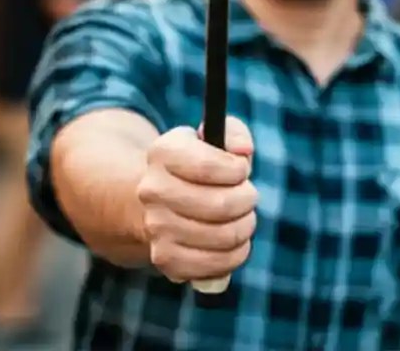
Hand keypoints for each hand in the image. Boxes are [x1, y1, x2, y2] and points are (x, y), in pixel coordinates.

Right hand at [136, 116, 256, 283]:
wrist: (161, 203)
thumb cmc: (199, 167)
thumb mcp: (214, 139)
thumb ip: (235, 133)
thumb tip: (243, 151)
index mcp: (163, 153)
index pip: (209, 166)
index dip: (237, 170)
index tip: (241, 169)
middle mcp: (152, 191)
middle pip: (220, 205)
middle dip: (247, 199)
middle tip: (248, 196)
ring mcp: (156, 228)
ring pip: (223, 236)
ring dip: (245, 227)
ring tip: (242, 218)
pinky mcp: (165, 259)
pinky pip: (216, 265)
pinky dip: (235, 255)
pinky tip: (233, 243)